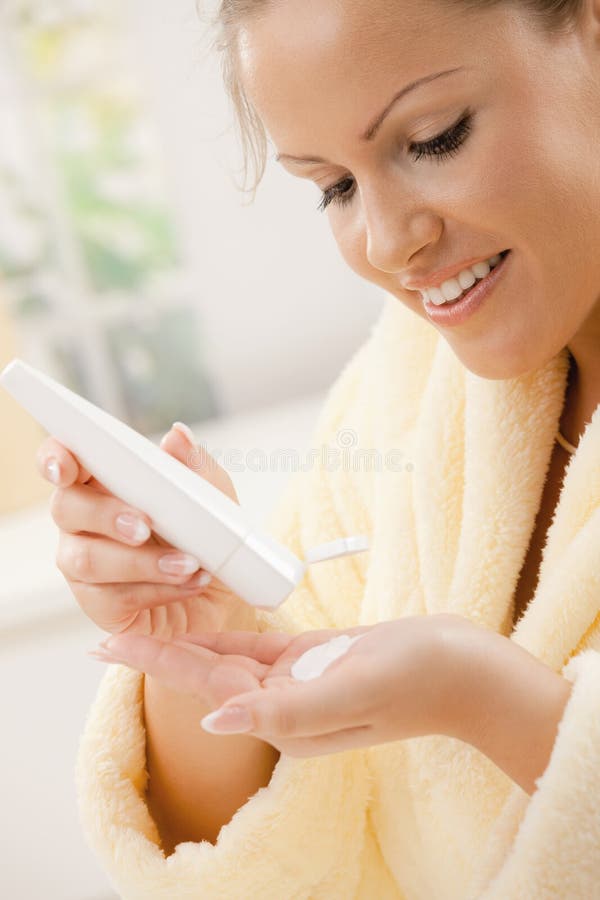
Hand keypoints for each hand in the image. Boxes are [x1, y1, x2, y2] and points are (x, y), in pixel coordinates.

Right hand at [36, 423, 256, 644]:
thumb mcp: (215, 501)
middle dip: (107, 514)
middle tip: (146, 526)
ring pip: (88, 558)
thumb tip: (177, 436)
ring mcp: (86, 565)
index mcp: (106, 484)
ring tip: (188, 563)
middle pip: (66, 507)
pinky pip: (112, 597)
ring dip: (143, 561)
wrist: (225, 598)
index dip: (55, 458)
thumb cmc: (208, 542)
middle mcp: (86, 522)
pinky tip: (189, 583)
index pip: (65, 461)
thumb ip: (195, 468)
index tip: (63, 466)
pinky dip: (158, 588)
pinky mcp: (99, 604)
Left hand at [91, 613, 476, 756]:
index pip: (208, 687)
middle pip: (208, 674)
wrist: (467, 671)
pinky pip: (261, 648)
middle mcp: (287, 707)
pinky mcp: (317, 659)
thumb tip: (215, 719)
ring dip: (185, 645)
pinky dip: (230, 636)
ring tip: (143, 633)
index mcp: (289, 721)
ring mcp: (301, 683)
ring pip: (229, 660)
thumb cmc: (421, 678)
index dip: (156, 663)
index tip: (108, 648)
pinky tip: (203, 628)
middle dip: (156, 655)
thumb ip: (286, 710)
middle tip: (104, 640)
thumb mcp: (353, 690)